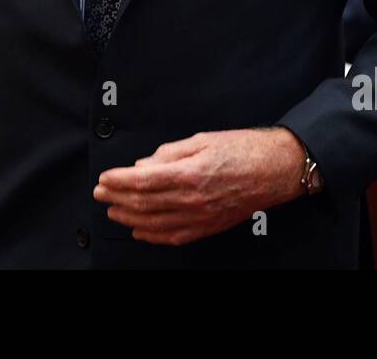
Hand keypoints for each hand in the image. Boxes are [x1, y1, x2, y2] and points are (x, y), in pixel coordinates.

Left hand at [92, 127, 306, 245]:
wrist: (276, 169)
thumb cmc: (243, 149)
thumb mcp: (202, 139)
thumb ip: (169, 153)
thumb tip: (143, 165)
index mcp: (190, 173)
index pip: (143, 181)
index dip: (118, 181)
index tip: (104, 178)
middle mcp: (193, 199)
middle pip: (144, 203)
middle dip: (117, 199)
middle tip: (101, 194)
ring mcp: (201, 217)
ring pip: (155, 223)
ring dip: (129, 218)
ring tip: (113, 210)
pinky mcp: (209, 226)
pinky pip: (175, 237)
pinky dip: (153, 236)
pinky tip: (140, 231)